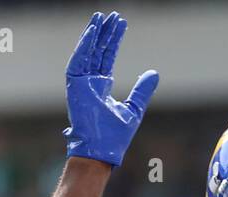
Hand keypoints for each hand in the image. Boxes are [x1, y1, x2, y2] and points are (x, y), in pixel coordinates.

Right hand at [63, 11, 158, 166]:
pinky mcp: (73, 85)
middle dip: (105, 33)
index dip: (114, 40)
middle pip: (97, 51)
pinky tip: (92, 31)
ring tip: (102, 17)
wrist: (101, 150)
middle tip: (113, 15)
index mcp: (100, 87)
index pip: (107, 57)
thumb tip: (154, 73)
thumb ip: (142, 90)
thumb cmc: (115, 136)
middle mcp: (89, 82)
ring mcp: (80, 83)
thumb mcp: (134, 108)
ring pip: (87, 52)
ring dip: (94, 34)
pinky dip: (84, 45)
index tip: (121, 25)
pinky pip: (78, 60)